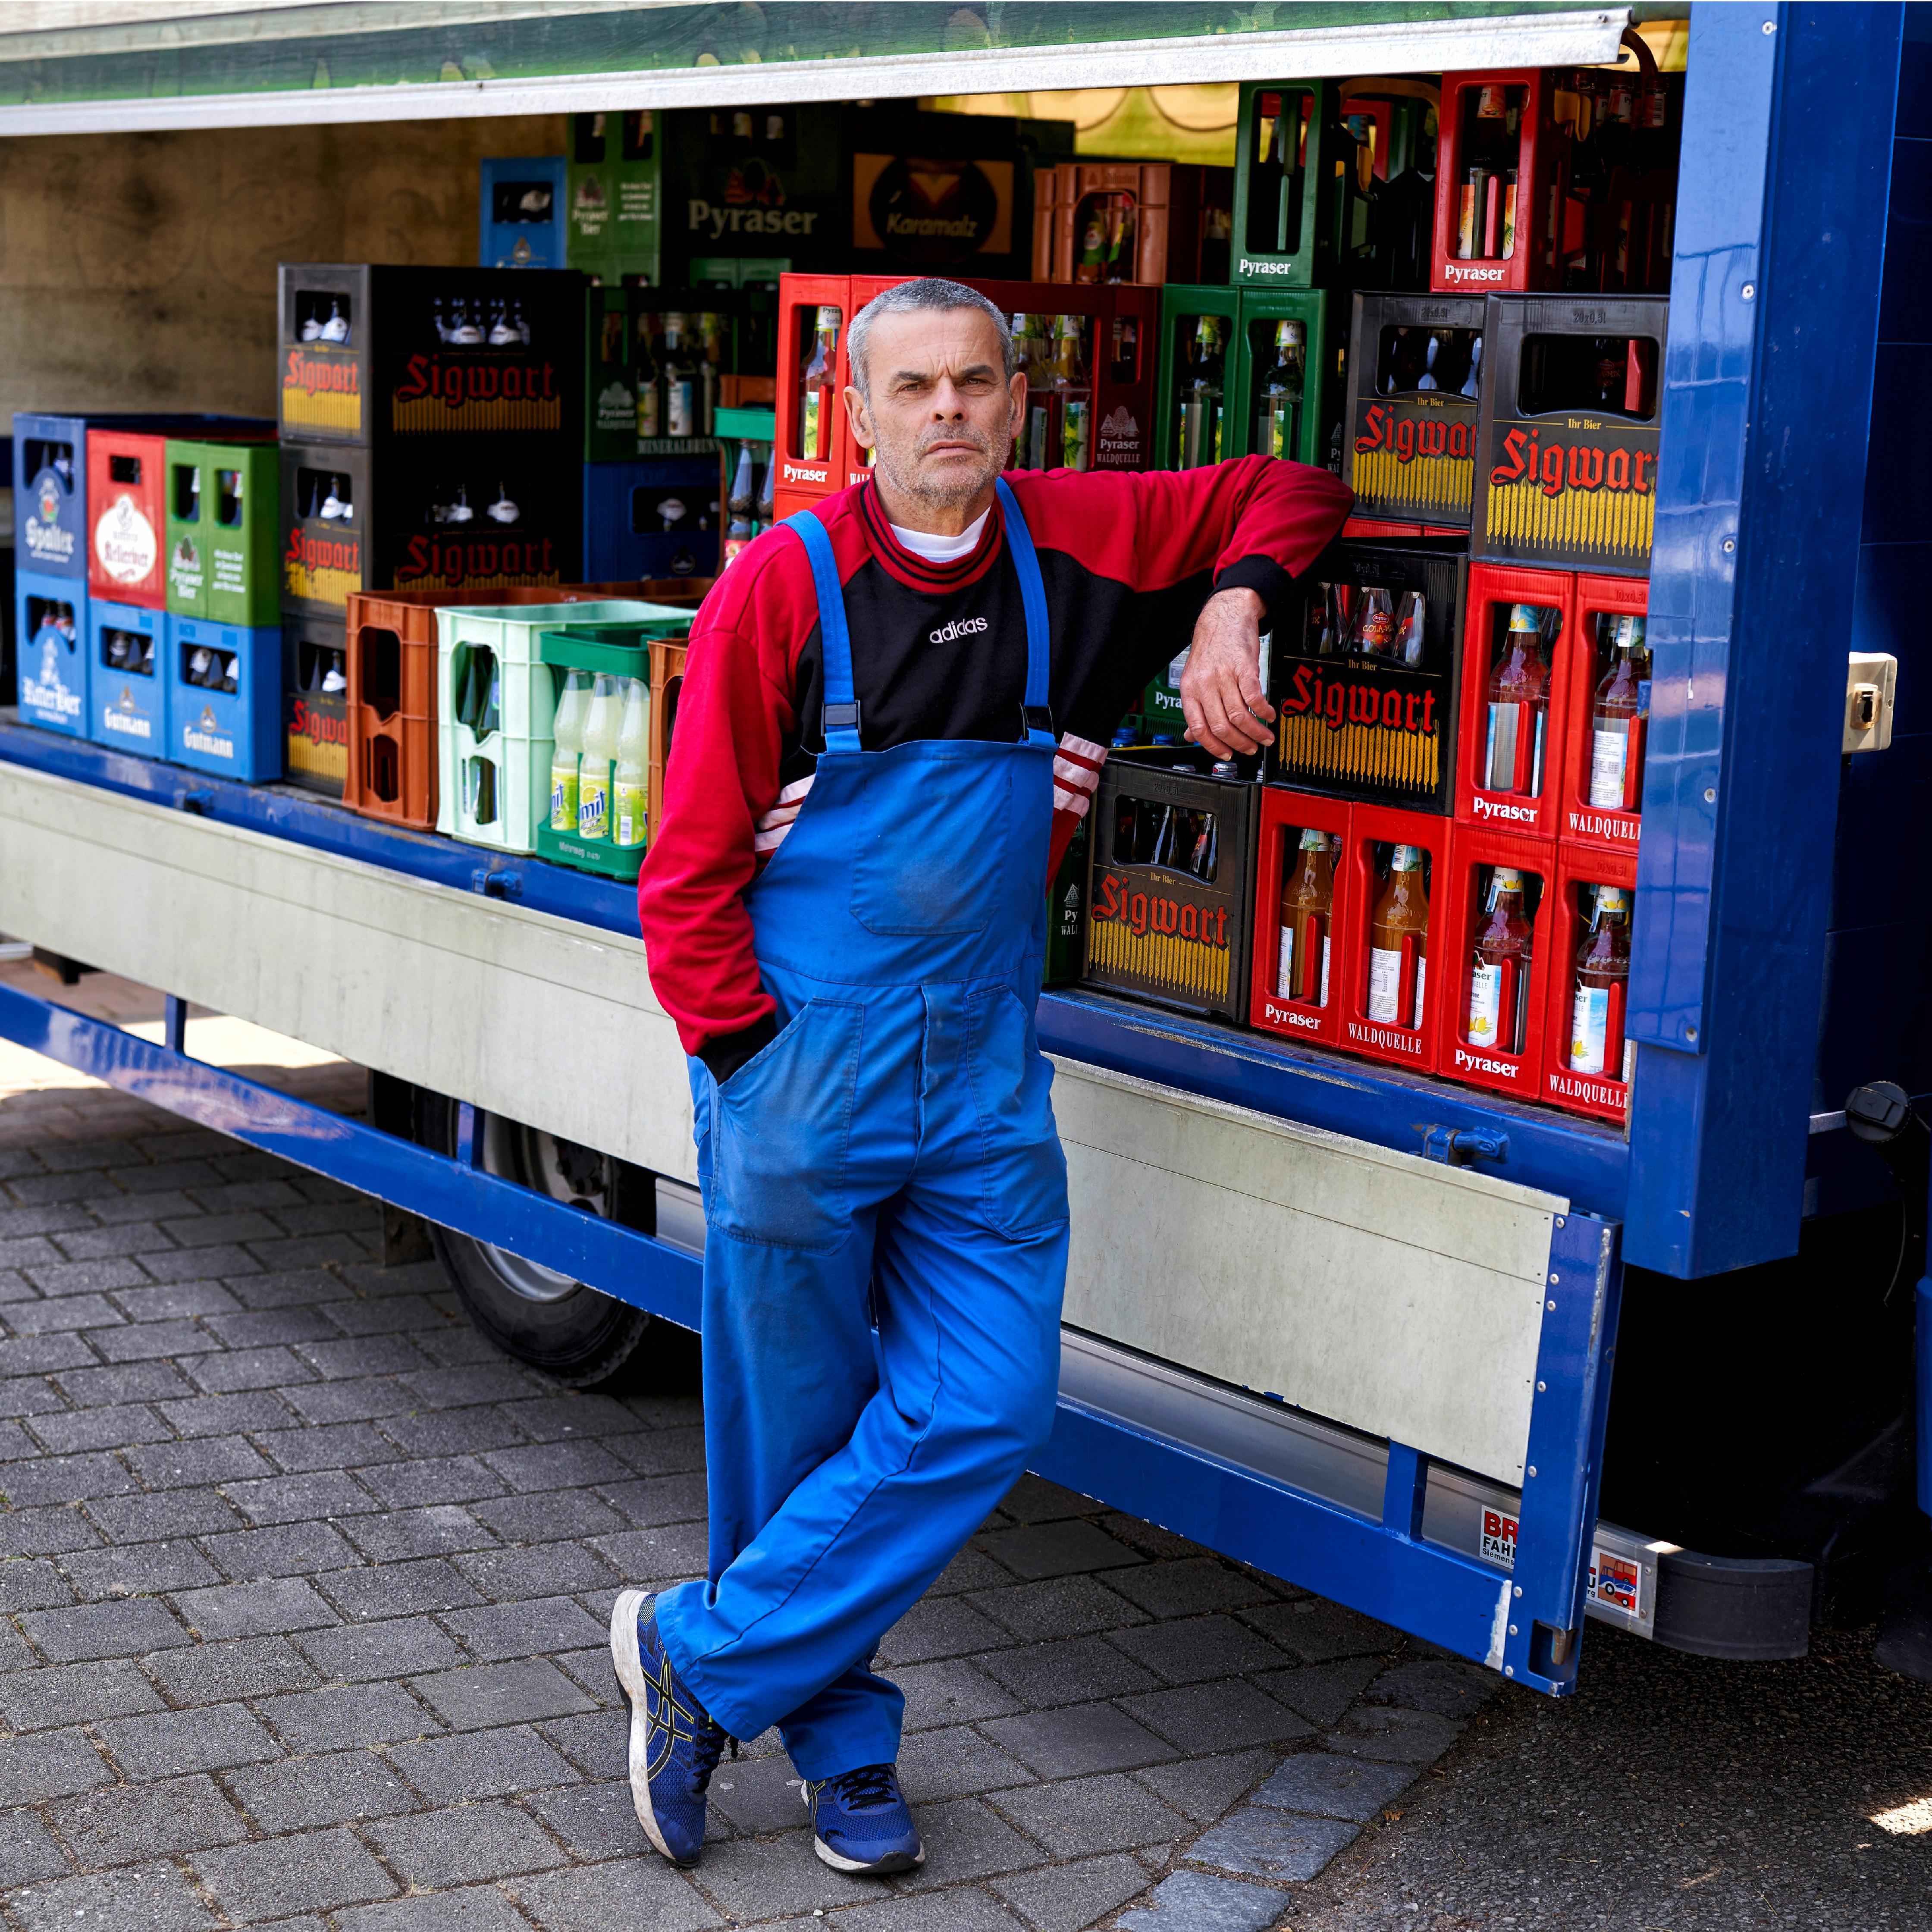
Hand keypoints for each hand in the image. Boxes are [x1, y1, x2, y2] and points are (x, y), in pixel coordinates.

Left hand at [1180, 587, 1273, 758]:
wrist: (1225, 616)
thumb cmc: (1211, 648)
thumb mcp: (1195, 678)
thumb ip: (1195, 708)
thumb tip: (1192, 736)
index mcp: (1190, 690)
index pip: (1198, 728)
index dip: (1213, 746)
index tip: (1225, 755)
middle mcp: (1205, 684)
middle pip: (1221, 725)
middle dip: (1238, 743)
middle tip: (1249, 749)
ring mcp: (1224, 676)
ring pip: (1239, 716)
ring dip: (1255, 732)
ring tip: (1264, 737)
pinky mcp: (1244, 667)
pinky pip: (1254, 697)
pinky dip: (1264, 711)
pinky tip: (1270, 716)